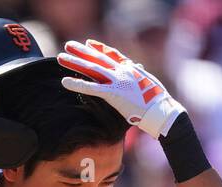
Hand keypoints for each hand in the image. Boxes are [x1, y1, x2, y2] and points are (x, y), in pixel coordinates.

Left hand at [57, 39, 184, 137]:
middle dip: (82, 51)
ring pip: (92, 69)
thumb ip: (138, 73)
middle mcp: (122, 71)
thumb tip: (137, 65)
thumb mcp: (147, 82)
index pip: (112, 54)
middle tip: (68, 45)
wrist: (161, 110)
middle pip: (98, 58)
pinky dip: (77, 84)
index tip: (88, 43)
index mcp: (131, 68)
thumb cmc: (156, 100)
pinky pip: (91, 88)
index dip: (99, 48)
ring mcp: (117, 81)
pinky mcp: (113, 93)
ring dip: (74, 62)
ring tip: (60, 58)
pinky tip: (64, 81)